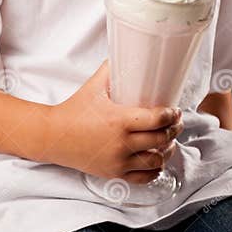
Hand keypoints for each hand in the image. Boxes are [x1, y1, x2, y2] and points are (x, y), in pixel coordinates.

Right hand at [44, 59, 183, 183]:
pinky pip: (143, 178)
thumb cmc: (74, 110)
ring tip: (168, 141)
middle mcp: (121, 143)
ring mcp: (118, 161)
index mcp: (119, 120)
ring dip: (167, 150)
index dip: (172, 115)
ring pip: (156, 160)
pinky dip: (154, 170)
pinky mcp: (114, 173)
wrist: (54, 136)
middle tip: (177, 123)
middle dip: (174, 130)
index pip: (157, 119)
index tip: (175, 110)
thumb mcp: (94, 86)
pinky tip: (156, 160)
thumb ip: (111, 69)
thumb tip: (126, 53)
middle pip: (161, 139)